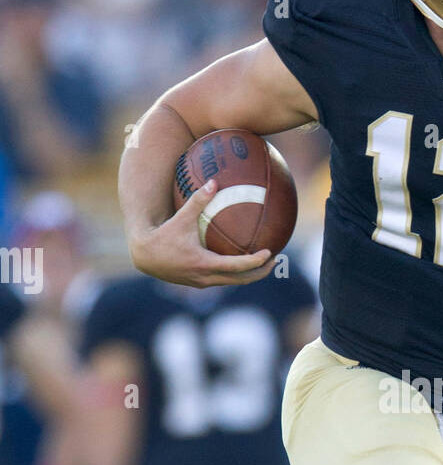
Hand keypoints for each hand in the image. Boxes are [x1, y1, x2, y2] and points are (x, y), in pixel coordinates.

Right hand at [130, 181, 276, 288]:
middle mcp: (206, 277)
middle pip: (241, 280)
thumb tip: (214, 182)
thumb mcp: (181, 218)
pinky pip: (223, 279)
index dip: (256, 261)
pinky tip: (242, 261)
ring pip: (233, 282)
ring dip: (250, 274)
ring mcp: (203, 282)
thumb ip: (198, 201)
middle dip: (260, 272)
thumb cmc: (163, 236)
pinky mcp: (199, 282)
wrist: (145, 256)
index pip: (238, 266)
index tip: (270, 252)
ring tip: (264, 262)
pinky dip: (236, 273)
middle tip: (276, 260)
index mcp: (204, 264)